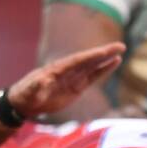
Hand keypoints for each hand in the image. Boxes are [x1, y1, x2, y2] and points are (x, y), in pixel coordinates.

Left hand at [6, 43, 124, 119]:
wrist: (25, 101)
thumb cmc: (25, 96)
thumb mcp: (29, 92)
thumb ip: (36, 86)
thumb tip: (42, 80)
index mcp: (57, 69)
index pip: (78, 60)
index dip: (92, 56)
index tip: (105, 51)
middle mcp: (67, 70)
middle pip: (89, 59)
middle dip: (104, 53)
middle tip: (120, 46)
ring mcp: (73, 78)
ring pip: (93, 67)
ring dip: (106, 60)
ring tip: (120, 53)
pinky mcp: (77, 86)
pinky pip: (93, 77)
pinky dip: (103, 71)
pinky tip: (113, 64)